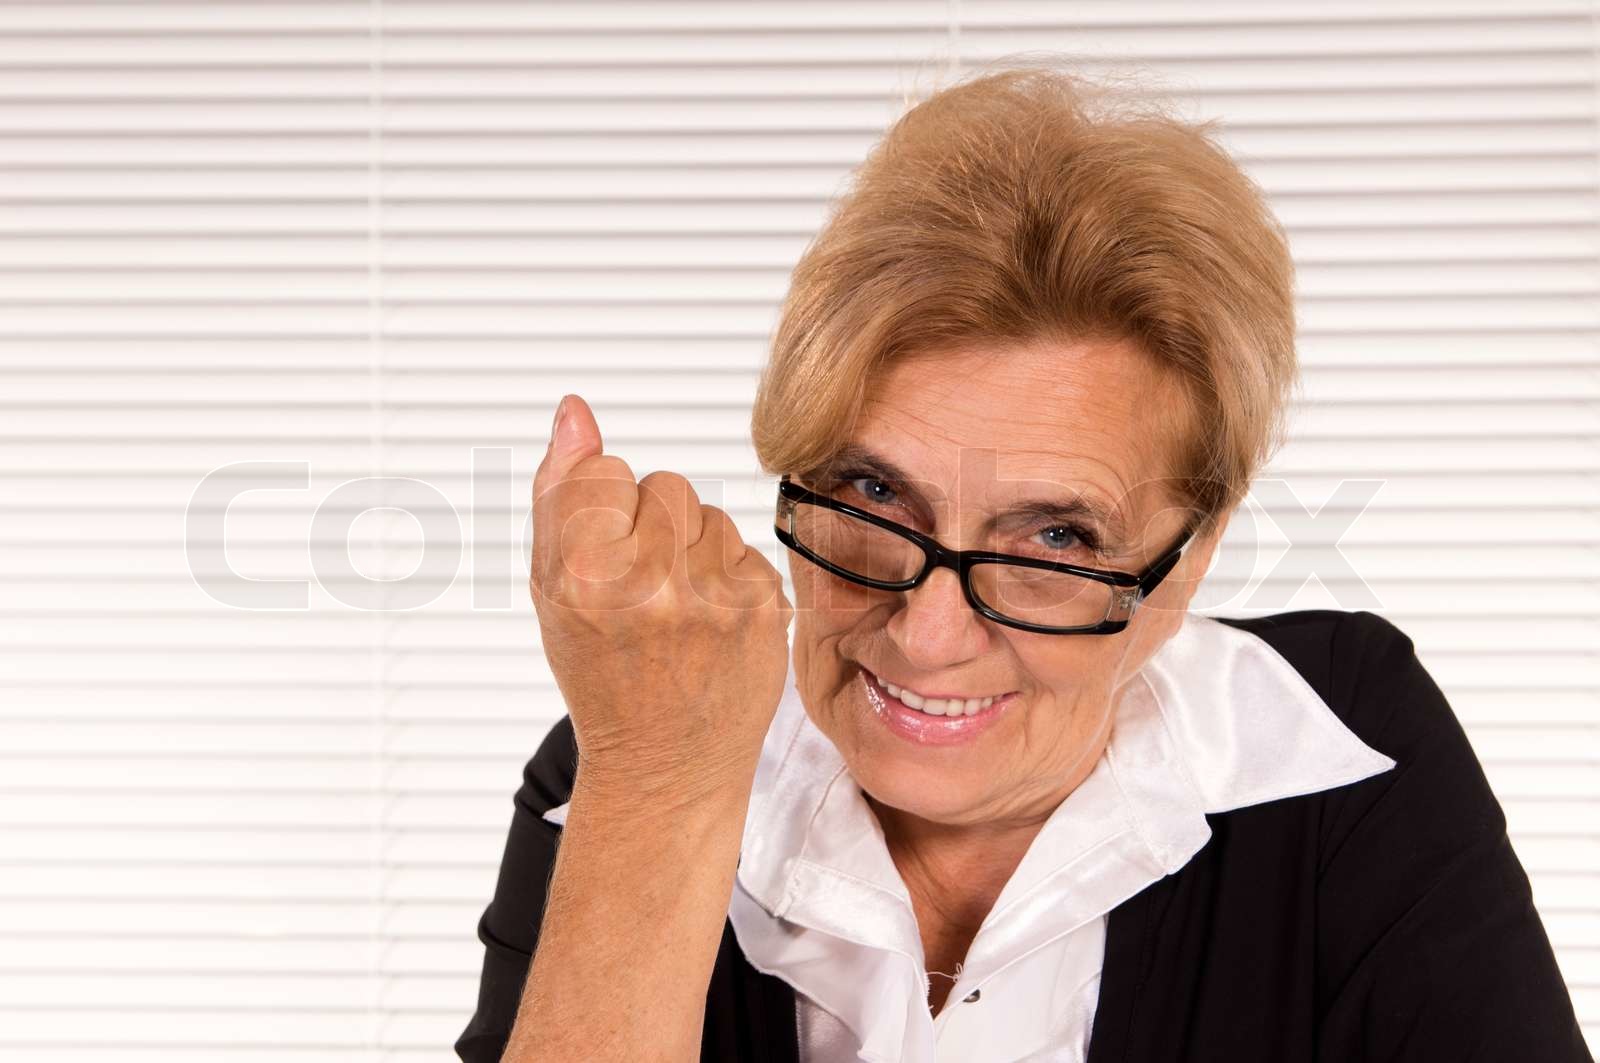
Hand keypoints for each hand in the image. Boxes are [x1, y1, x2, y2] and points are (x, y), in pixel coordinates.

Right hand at [530, 394, 793, 807]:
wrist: (665, 765)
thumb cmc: (601, 673)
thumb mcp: (551, 591)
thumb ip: (558, 492)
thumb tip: (574, 410)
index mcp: (585, 575)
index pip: (605, 470)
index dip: (601, 511)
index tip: (602, 561)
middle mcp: (652, 584)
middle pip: (665, 484)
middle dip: (650, 523)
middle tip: (640, 589)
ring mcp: (715, 597)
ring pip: (710, 513)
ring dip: (692, 547)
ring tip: (675, 606)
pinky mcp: (764, 608)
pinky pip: (745, 549)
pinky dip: (728, 577)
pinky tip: (709, 622)